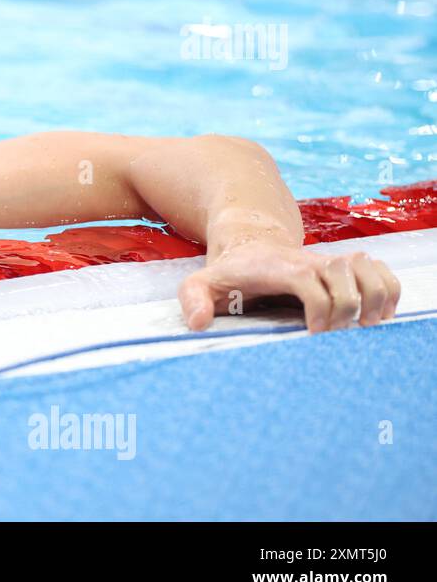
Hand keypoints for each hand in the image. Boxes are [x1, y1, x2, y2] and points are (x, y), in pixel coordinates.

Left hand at [177, 242, 400, 332]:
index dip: (320, 309)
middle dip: (350, 310)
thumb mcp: (201, 283)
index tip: (315, 335)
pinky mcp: (346, 268)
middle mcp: (311, 262)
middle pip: (347, 277)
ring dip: (377, 298)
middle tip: (338, 339)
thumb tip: (198, 323)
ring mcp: (331, 264)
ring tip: (367, 328)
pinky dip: (389, 291)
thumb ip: (192, 299)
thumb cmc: (229, 272)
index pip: (310, 283)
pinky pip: (380, 271)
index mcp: (279, 268)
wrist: (249, 242)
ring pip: (370, 269)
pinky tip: (378, 315)